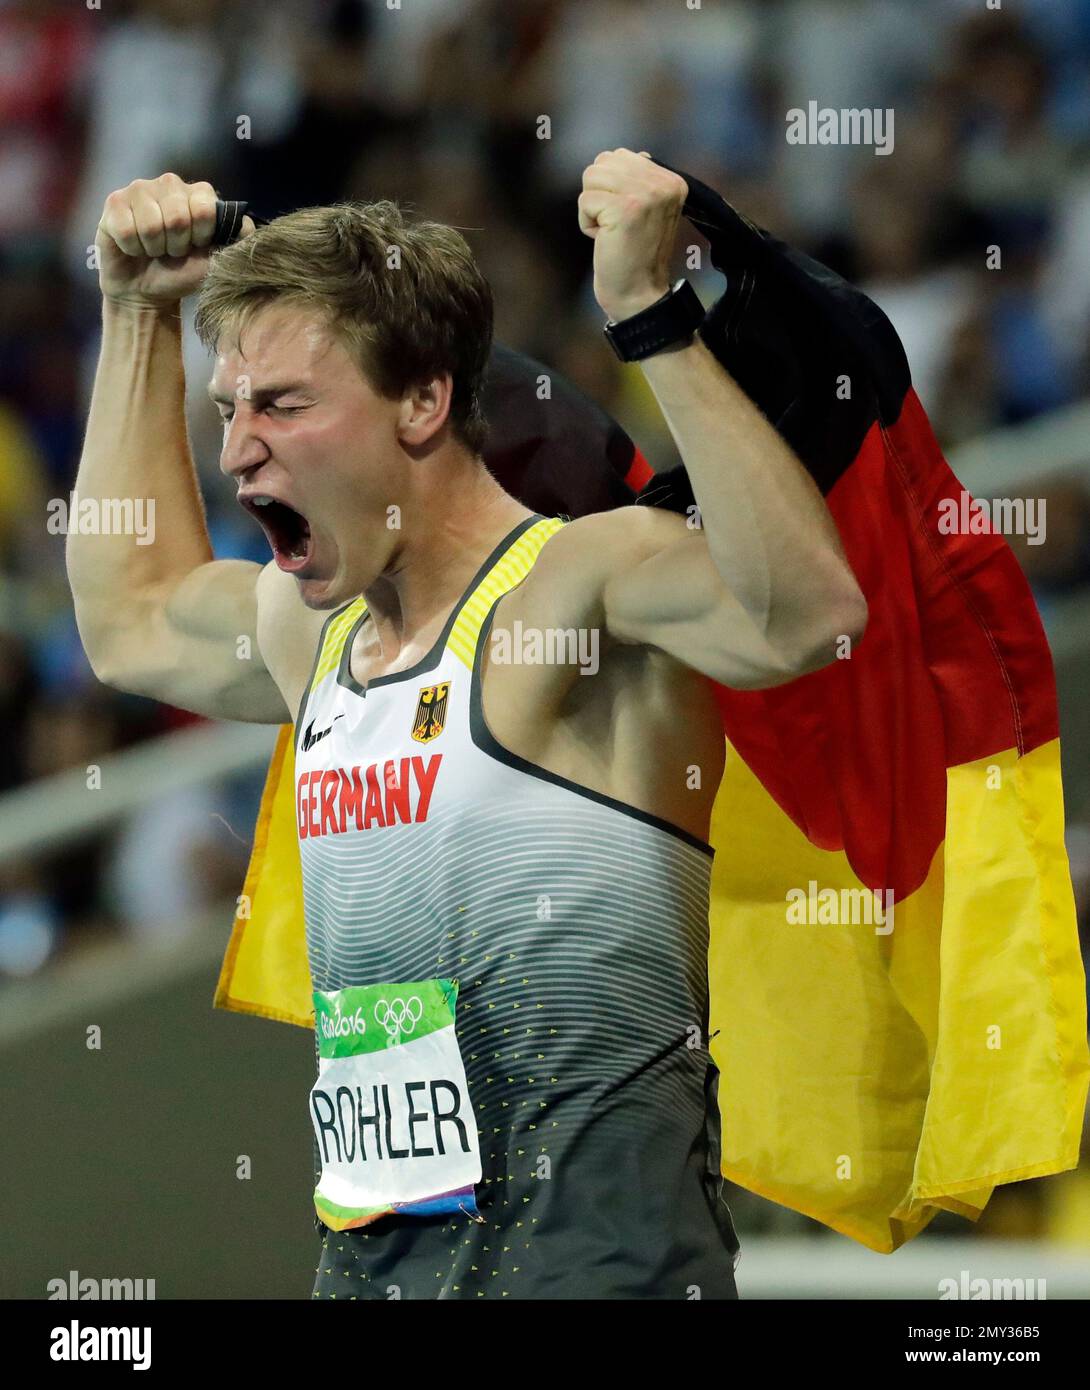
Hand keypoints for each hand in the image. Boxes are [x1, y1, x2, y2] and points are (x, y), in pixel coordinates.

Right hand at [96, 172, 254, 310]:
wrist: (147, 291)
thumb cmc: (182, 272)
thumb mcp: (216, 260)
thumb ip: (236, 240)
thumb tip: (246, 224)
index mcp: (198, 193)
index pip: (205, 208)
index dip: (200, 236)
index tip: (196, 246)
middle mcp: (169, 183)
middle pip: (177, 217)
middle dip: (176, 245)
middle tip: (172, 251)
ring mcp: (139, 189)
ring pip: (151, 224)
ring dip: (154, 248)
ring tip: (154, 249)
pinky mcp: (114, 203)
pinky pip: (126, 230)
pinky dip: (133, 248)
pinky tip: (134, 247)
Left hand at [577, 148, 687, 322]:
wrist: (639, 295)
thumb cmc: (635, 255)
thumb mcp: (646, 210)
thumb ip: (638, 180)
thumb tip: (623, 155)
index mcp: (672, 180)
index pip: (620, 156)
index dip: (610, 188)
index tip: (627, 218)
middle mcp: (663, 183)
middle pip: (602, 162)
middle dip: (598, 195)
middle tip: (616, 225)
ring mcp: (645, 194)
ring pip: (591, 177)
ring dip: (592, 208)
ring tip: (611, 231)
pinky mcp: (624, 209)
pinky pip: (584, 201)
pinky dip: (587, 224)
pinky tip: (605, 240)